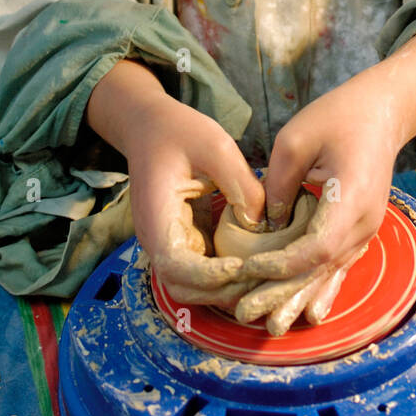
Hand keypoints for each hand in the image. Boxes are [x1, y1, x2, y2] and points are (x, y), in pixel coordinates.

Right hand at [125, 98, 266, 307]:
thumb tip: (263, 224)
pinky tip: (255, 265)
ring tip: (263, 275)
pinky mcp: (183, 238)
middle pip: (183, 287)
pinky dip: (225, 275)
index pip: (176, 266)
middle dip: (222, 290)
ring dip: (225, 288)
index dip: (210, 275)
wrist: (152, 125)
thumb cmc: (180, 131)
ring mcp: (168, 241)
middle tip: (262, 277)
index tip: (242, 264)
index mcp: (156, 216)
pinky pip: (201, 269)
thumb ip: (241, 184)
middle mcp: (157, 238)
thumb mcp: (216, 147)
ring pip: (192, 285)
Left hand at [232, 77, 403, 333]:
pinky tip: (310, 315)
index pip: (317, 247)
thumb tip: (263, 224)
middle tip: (245, 314)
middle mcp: (364, 222)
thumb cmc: (338, 117)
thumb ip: (277, 184)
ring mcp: (366, 228)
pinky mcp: (360, 228)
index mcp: (352, 197)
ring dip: (299, 299)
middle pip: (321, 269)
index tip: (249, 268)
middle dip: (282, 294)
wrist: (383, 112)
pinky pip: (339, 265)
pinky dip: (321, 289)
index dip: (282, 265)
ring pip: (330, 273)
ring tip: (270, 326)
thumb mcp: (296, 139)